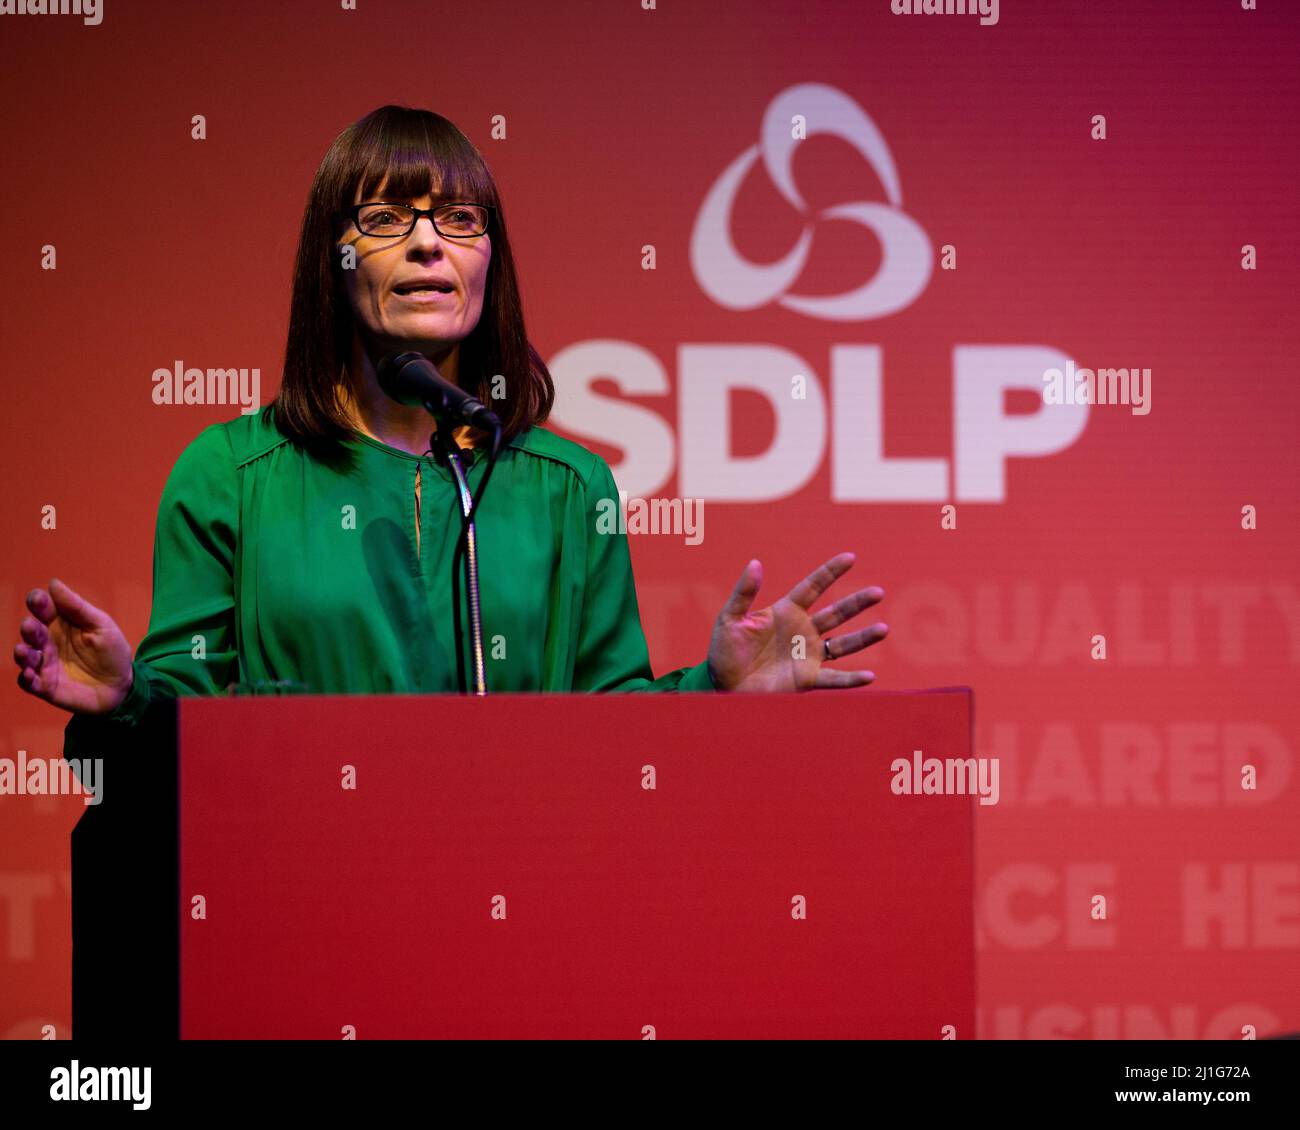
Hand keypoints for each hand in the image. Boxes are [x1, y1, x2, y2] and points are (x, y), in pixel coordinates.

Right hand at [14, 579, 134, 713]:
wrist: (122, 685)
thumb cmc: (111, 650)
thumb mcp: (100, 625)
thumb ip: (77, 607)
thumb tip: (53, 583)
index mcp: (60, 622)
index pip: (43, 608)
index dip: (37, 602)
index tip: (38, 599)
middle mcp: (47, 641)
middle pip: (31, 631)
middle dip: (29, 628)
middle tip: (32, 626)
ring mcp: (45, 663)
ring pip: (25, 656)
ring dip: (22, 653)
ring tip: (24, 650)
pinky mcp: (45, 686)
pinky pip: (29, 682)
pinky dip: (25, 678)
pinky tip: (28, 673)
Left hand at [706, 552, 886, 691]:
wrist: (722, 684)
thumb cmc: (724, 650)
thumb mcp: (729, 618)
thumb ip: (743, 592)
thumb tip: (755, 563)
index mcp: (786, 611)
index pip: (813, 587)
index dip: (831, 572)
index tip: (850, 557)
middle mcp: (802, 631)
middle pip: (836, 613)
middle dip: (857, 603)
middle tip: (878, 592)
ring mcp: (807, 655)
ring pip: (842, 644)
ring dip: (863, 637)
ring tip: (884, 629)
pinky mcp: (806, 678)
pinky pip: (834, 679)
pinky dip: (851, 679)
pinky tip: (869, 677)